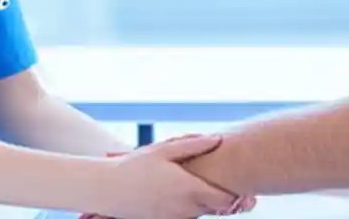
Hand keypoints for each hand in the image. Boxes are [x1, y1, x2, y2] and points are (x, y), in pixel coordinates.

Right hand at [81, 135, 246, 218]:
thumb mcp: (163, 150)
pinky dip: (192, 208)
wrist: (107, 190)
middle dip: (226, 199)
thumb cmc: (134, 167)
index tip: (242, 185)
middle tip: (236, 187)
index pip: (226, 200)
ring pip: (203, 213)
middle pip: (218, 209)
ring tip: (210, 188)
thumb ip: (193, 145)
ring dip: (208, 203)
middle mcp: (185, 209)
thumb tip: (218, 138)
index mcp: (188, 189)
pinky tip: (187, 194)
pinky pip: (187, 216)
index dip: (237, 194)